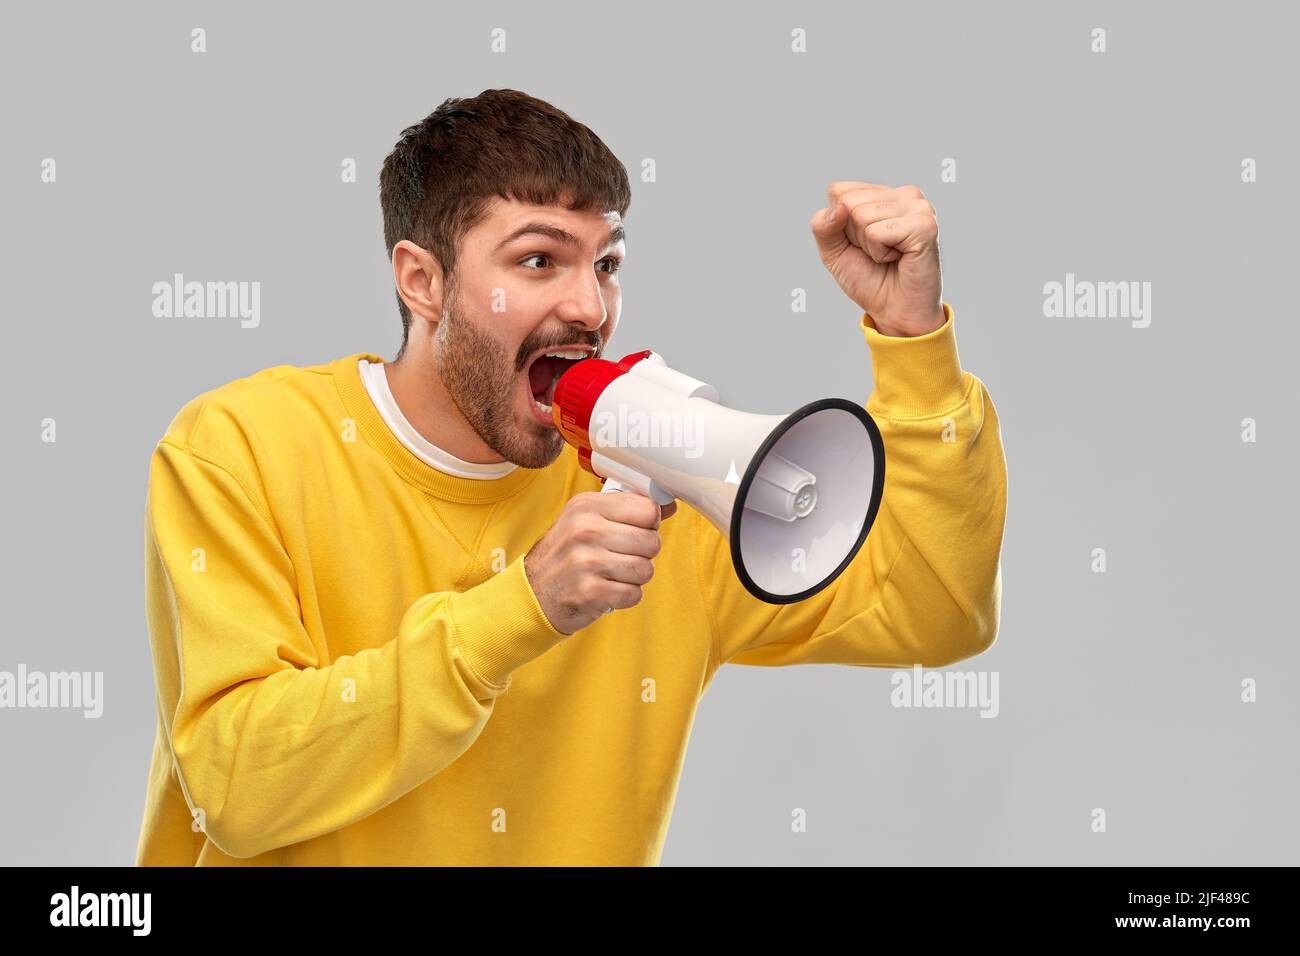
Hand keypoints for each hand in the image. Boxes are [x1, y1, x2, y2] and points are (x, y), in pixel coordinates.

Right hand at [524, 492, 675, 634]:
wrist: (534, 592)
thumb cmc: (566, 554)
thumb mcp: (587, 520)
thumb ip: (628, 510)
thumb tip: (669, 505)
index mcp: (587, 506)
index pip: (647, 509)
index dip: (648, 524)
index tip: (636, 530)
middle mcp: (586, 530)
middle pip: (651, 541)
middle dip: (643, 554)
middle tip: (622, 556)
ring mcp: (587, 562)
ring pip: (646, 569)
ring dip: (634, 577)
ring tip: (613, 574)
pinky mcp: (590, 592)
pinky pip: (634, 594)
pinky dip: (625, 596)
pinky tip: (608, 589)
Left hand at [810, 181, 944, 336]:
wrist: (895, 312)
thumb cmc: (870, 280)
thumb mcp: (835, 252)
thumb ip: (823, 227)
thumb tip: (837, 208)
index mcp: (886, 194)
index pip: (839, 191)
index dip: (841, 226)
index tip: (864, 244)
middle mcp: (905, 194)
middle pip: (849, 202)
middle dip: (855, 236)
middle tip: (879, 254)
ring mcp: (919, 207)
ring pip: (862, 215)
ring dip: (869, 246)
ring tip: (890, 257)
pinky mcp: (924, 225)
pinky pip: (877, 232)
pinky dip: (880, 253)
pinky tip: (899, 258)